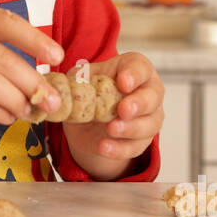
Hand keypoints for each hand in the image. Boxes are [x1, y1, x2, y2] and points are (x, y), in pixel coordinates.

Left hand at [62, 52, 164, 177]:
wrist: (88, 123)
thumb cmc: (91, 92)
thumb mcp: (81, 80)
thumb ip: (76, 79)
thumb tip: (64, 84)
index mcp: (134, 69)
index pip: (140, 67)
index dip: (134, 74)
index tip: (123, 82)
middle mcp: (148, 92)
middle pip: (153, 96)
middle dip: (139, 103)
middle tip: (123, 109)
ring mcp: (149, 117)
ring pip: (149, 124)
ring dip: (130, 128)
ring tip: (111, 129)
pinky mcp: (142, 140)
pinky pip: (135, 146)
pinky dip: (119, 148)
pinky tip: (104, 147)